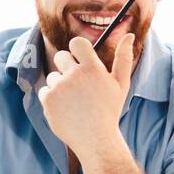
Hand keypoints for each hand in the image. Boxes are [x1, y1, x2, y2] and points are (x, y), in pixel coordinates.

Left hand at [38, 35, 133, 158]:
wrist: (95, 138)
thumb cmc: (109, 110)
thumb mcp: (121, 84)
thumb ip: (124, 58)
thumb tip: (128, 35)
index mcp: (92, 69)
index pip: (77, 43)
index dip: (76, 49)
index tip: (79, 58)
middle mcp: (74, 75)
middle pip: (60, 56)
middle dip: (66, 66)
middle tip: (77, 83)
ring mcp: (59, 87)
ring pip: (53, 76)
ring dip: (60, 86)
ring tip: (74, 102)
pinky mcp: (47, 99)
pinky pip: (45, 90)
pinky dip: (52, 98)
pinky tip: (65, 108)